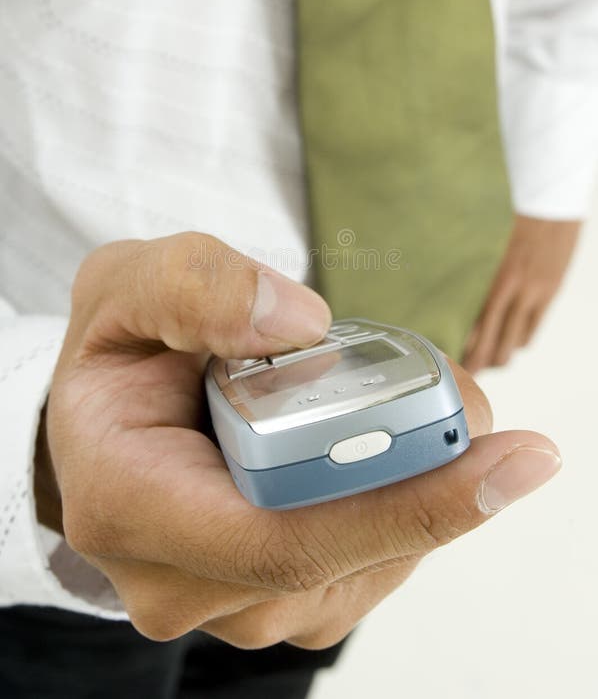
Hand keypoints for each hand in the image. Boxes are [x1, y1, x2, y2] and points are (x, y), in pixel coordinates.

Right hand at [38, 232, 560, 647]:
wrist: (111, 424)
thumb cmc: (119, 358)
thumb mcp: (123, 287)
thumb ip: (191, 285)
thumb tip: (296, 323)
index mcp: (127, 507)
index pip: (277, 540)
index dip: (400, 505)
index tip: (500, 455)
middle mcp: (182, 584)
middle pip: (342, 557)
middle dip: (431, 482)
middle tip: (471, 406)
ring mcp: (234, 604)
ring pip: (368, 567)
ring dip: (422, 492)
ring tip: (427, 413)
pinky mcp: (277, 600)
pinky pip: (367, 566)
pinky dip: (401, 506)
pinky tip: (392, 451)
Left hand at [462, 215, 581, 374]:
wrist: (547, 205)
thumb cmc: (508, 219)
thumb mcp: (482, 246)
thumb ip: (470, 274)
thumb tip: (453, 296)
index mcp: (489, 278)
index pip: (473, 326)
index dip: (462, 349)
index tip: (449, 360)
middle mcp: (510, 291)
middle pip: (491, 344)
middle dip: (478, 363)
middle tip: (466, 373)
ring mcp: (532, 294)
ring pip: (513, 343)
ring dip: (499, 356)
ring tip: (488, 362)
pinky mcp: (548, 293)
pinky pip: (531, 329)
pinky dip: (519, 341)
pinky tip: (511, 344)